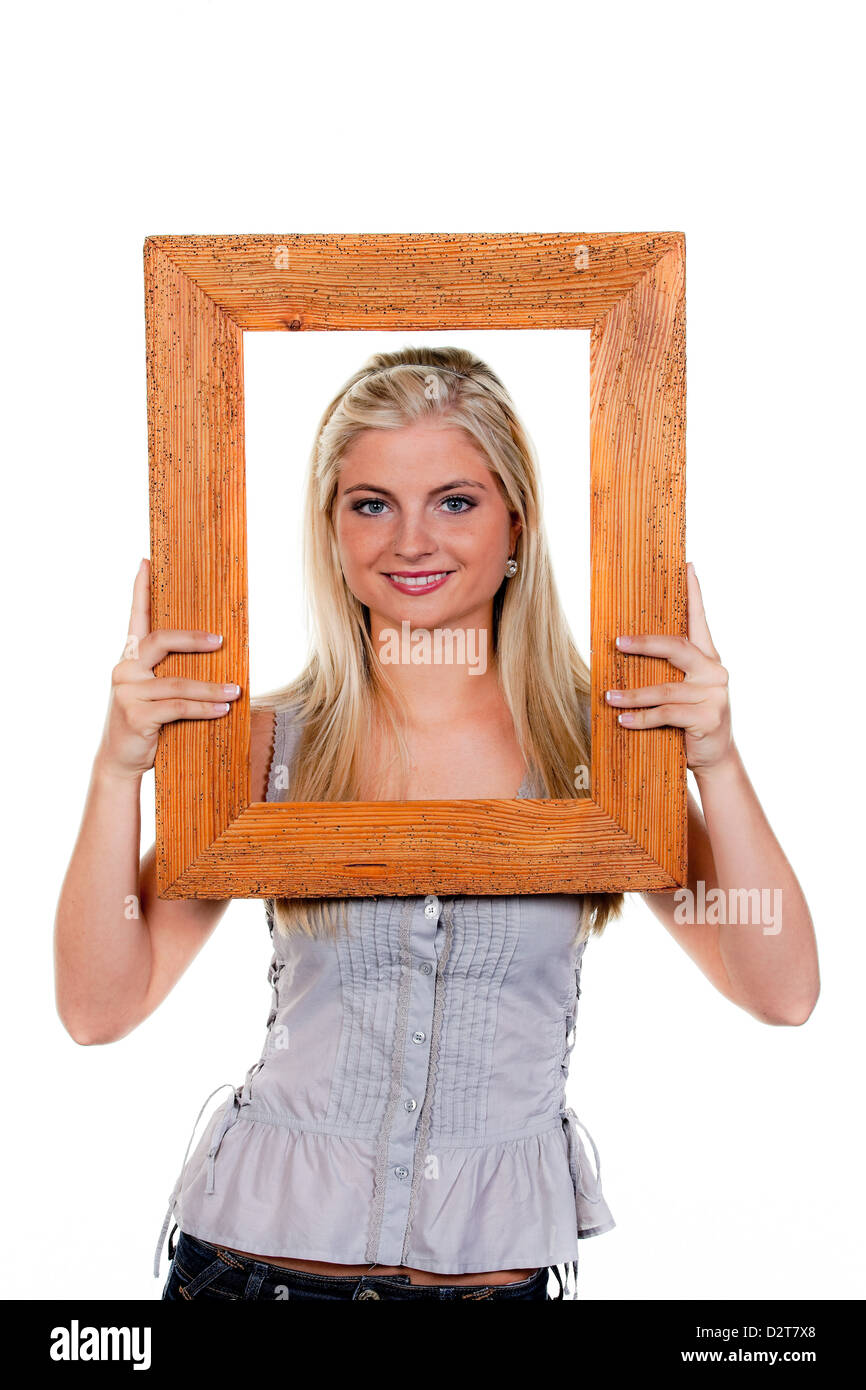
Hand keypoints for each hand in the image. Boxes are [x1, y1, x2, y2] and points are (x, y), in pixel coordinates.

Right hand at [95, 558, 241, 779]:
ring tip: (236, 690)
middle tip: (220, 640)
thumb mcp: (155, 692)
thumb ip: (171, 671)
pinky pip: (178, 707)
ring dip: (211, 686)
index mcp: (130, 657)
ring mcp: (128, 691)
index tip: (146, 561)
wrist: (121, 760)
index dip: (140, 589)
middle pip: (161, 641)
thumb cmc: (146, 722)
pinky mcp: (136, 715)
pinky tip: (223, 708)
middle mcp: (125, 668)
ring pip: (177, 681)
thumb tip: (215, 653)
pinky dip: (204, 708)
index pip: (136, 617)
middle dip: (193, 639)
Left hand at [604, 562, 732, 774]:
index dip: (695, 592)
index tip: (687, 564)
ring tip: (608, 696)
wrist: (714, 758)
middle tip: (617, 642)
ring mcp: (714, 694)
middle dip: (645, 643)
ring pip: (665, 688)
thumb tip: (624, 647)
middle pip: (677, 648)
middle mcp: (714, 671)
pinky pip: (667, 714)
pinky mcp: (709, 718)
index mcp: (708, 658)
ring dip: (633, 693)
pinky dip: (642, 717)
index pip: (700, 619)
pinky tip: (623, 719)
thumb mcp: (680, 691)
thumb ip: (666, 670)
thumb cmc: (689, 720)